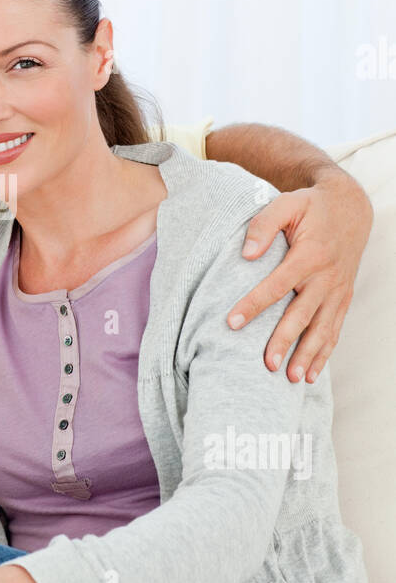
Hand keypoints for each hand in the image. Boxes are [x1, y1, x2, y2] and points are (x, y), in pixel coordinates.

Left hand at [227, 170, 372, 382]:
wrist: (351, 207)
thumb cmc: (311, 207)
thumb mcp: (287, 204)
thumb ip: (263, 225)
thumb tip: (246, 255)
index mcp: (309, 255)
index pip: (277, 285)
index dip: (253, 304)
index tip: (231, 322)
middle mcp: (326, 277)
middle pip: (302, 314)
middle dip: (284, 341)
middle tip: (267, 364)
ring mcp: (337, 290)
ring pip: (322, 328)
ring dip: (307, 355)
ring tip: (291, 378)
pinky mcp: (343, 298)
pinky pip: (334, 329)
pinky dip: (324, 353)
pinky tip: (311, 374)